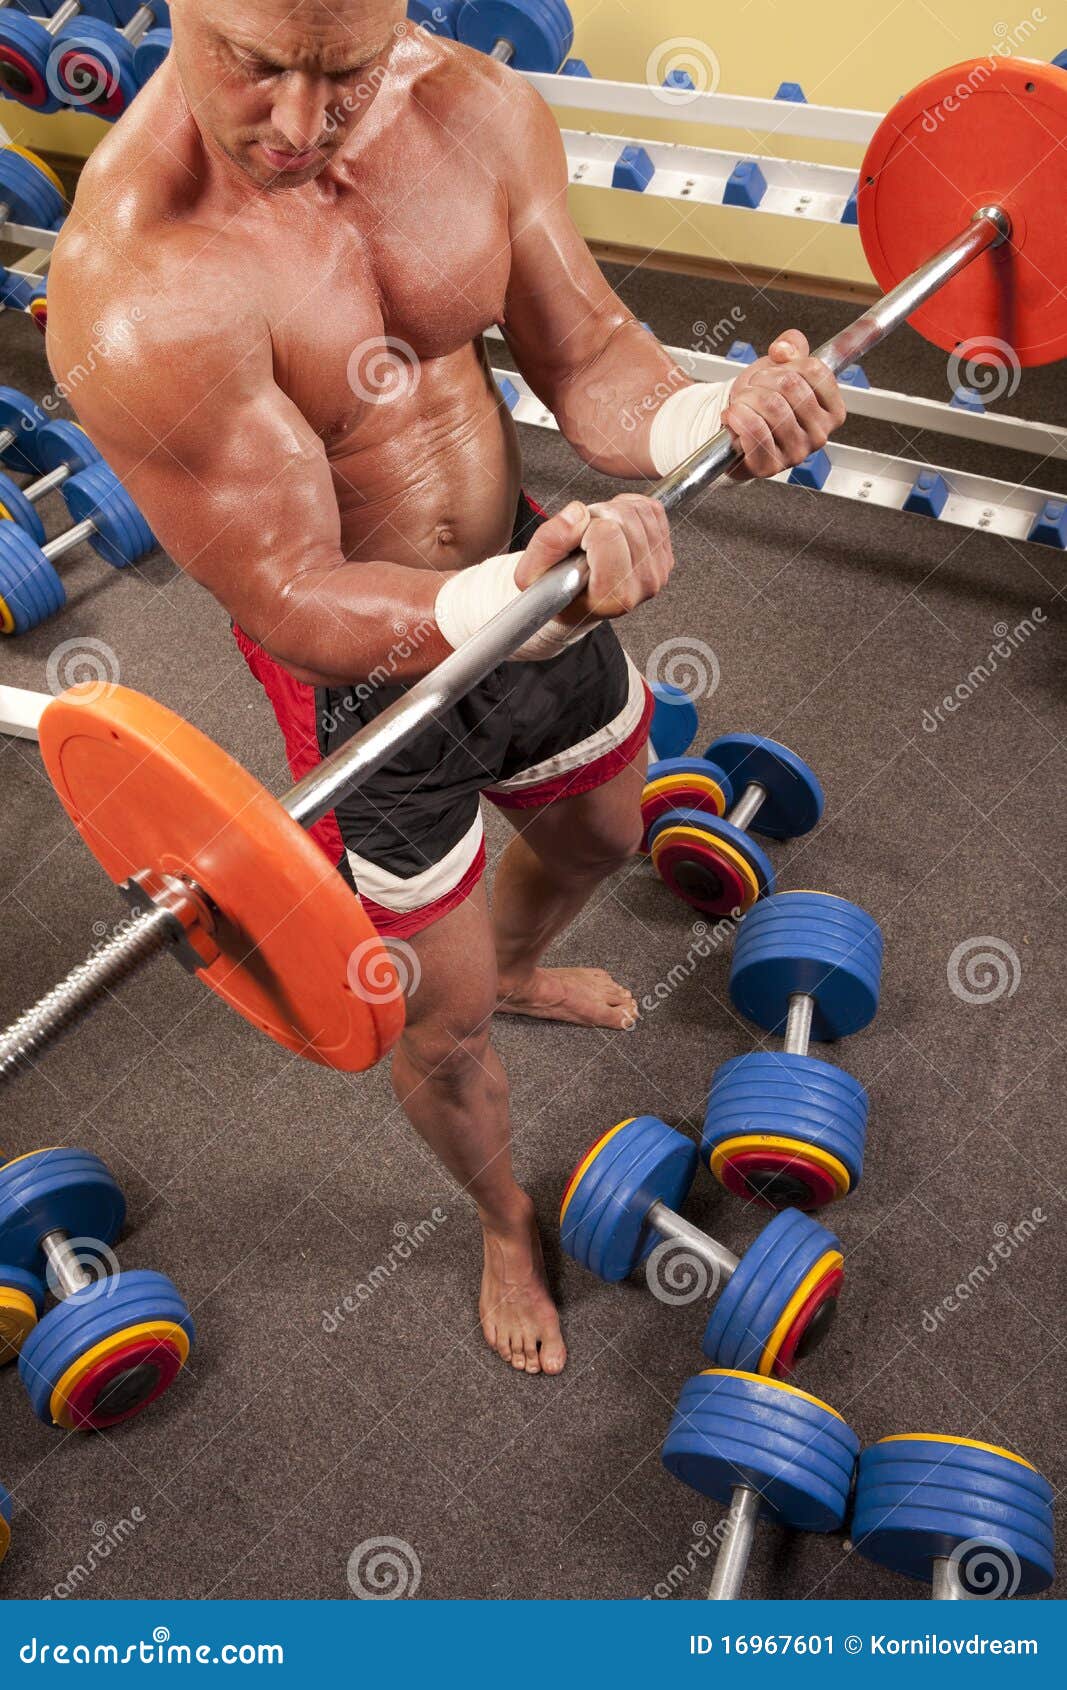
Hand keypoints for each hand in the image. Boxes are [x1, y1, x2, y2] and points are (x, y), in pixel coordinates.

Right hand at [515, 494, 673, 621]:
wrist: (575, 601)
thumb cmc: (554, 590)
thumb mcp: (532, 574)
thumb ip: (548, 542)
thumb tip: (577, 512)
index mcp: (612, 597)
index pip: (607, 534)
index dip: (585, 529)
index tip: (578, 546)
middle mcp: (642, 586)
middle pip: (625, 517)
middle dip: (599, 518)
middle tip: (585, 539)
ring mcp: (658, 571)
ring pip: (640, 510)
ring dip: (613, 512)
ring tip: (598, 535)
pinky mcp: (666, 555)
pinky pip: (652, 509)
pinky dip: (629, 508)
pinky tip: (614, 529)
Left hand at [724, 330, 846, 478]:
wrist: (739, 432)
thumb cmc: (763, 402)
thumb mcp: (780, 367)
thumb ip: (790, 346)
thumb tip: (784, 348)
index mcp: (832, 411)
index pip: (814, 370)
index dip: (786, 364)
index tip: (775, 372)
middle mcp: (819, 434)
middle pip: (790, 385)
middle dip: (762, 380)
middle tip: (754, 390)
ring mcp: (797, 453)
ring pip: (770, 404)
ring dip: (747, 398)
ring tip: (743, 404)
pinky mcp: (770, 466)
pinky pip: (754, 429)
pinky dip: (737, 415)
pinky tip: (734, 416)